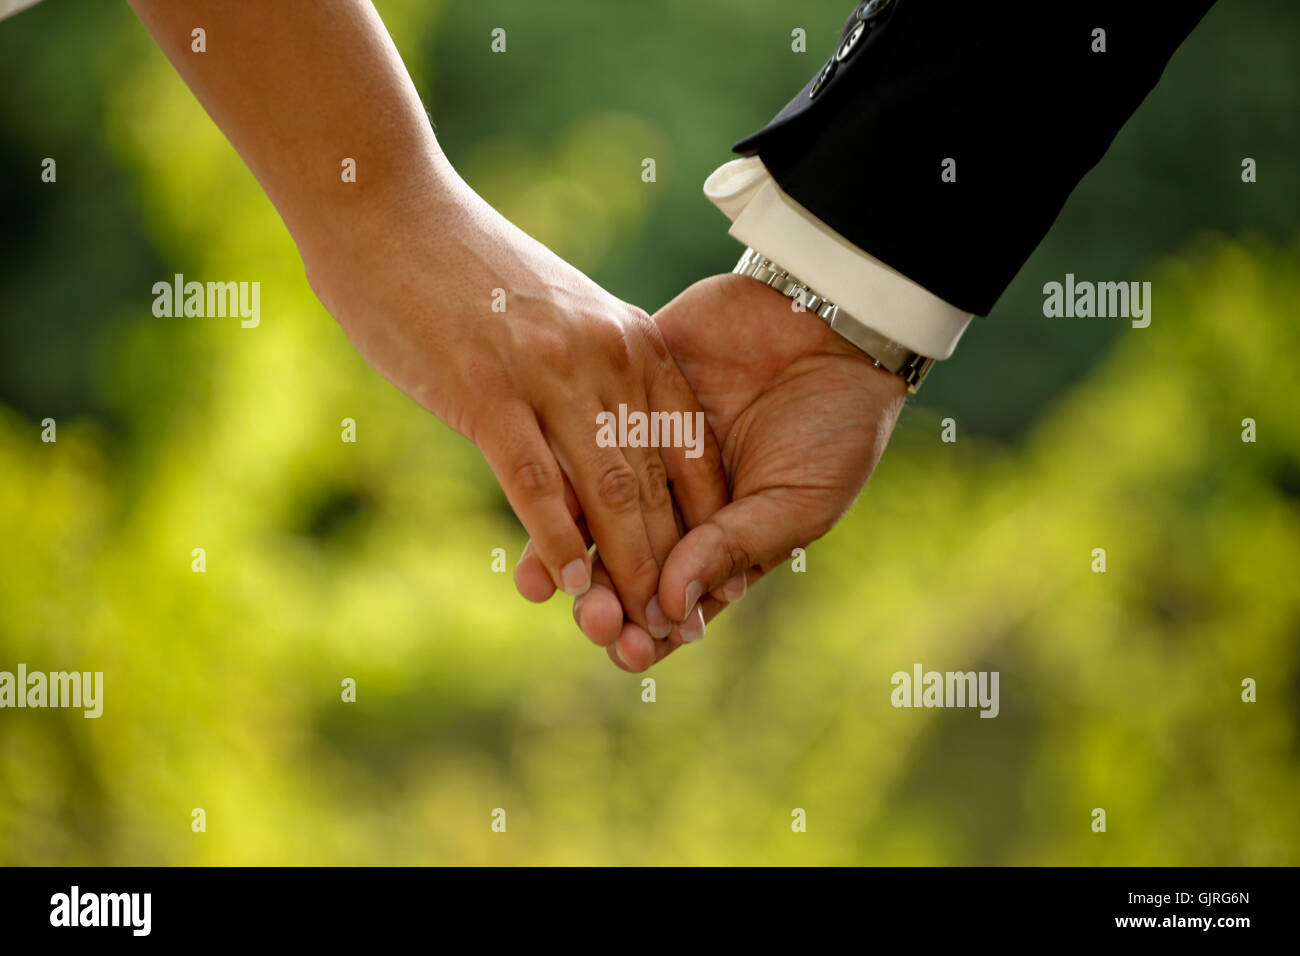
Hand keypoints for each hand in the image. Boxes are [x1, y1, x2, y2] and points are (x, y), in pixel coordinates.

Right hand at [306, 178, 729, 636]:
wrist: (387, 208)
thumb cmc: (468, 273)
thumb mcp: (558, 322)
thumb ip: (591, 382)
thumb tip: (601, 457)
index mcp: (633, 341)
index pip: (689, 451)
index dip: (702, 526)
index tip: (705, 584)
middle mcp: (607, 356)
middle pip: (653, 483)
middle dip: (666, 568)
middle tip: (675, 633)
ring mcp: (548, 372)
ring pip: (605, 491)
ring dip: (619, 571)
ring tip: (628, 629)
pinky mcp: (486, 388)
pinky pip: (534, 477)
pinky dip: (554, 536)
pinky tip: (565, 580)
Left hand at [517, 273, 907, 669]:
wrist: (830, 325)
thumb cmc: (836, 427)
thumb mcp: (798, 502)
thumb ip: (733, 550)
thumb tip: (672, 607)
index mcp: (720, 540)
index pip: (673, 602)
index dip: (649, 633)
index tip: (631, 651)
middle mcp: (673, 503)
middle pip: (623, 568)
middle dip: (603, 600)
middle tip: (592, 618)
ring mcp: (644, 451)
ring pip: (589, 513)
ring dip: (564, 550)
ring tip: (543, 582)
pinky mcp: (622, 396)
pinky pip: (577, 442)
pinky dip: (554, 475)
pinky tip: (538, 501)